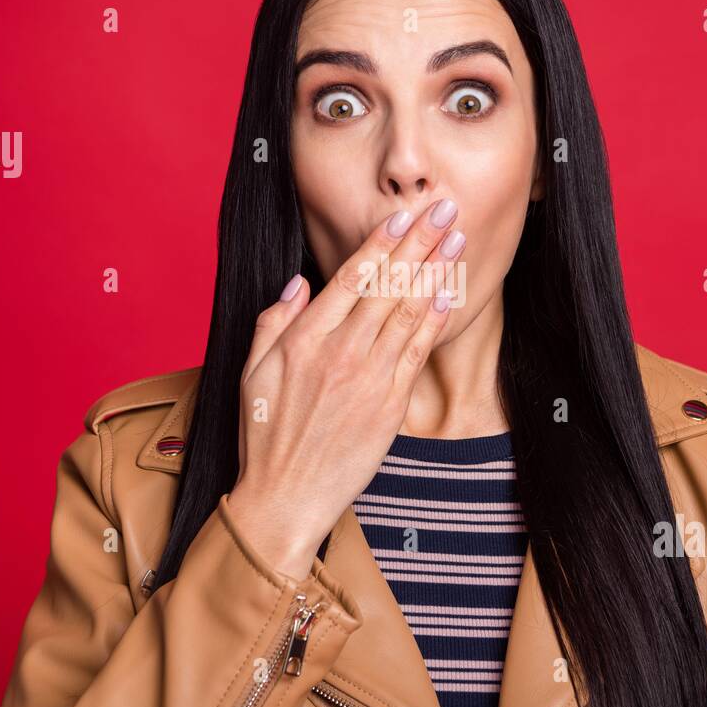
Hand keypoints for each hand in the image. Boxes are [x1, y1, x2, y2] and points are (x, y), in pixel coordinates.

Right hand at [226, 198, 466, 580]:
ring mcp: (368, 379)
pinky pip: (417, 352)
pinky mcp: (390, 405)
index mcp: (303, 340)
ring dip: (435, 271)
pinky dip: (436, 319)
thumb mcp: (250, 372)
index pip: (349, 278)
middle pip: (387, 285)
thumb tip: (299, 283)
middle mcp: (339, 353)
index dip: (380, 243)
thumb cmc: (264, 436)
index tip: (402, 215)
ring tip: (456, 239)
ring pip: (408, 312)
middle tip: (444, 207)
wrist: (285, 498)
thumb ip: (273, 321)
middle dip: (419, 242)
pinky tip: (451, 293)